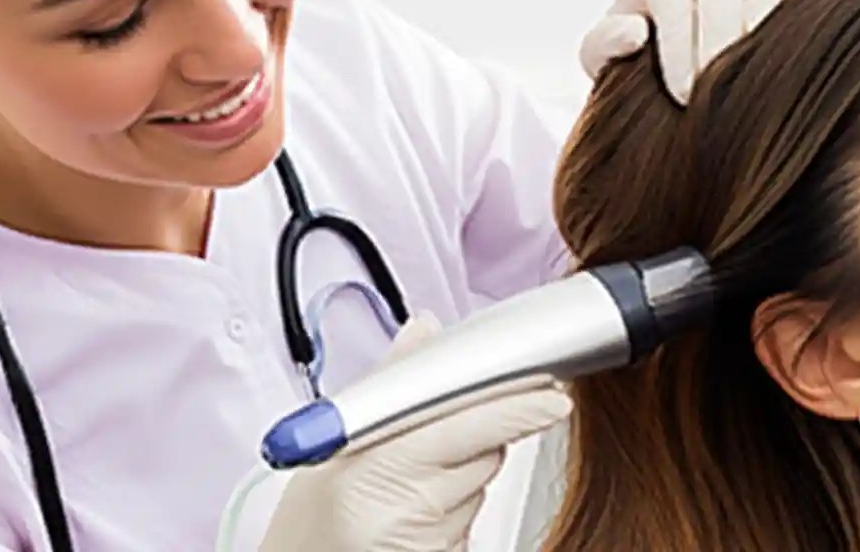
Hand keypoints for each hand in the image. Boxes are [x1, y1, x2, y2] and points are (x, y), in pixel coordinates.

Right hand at [259, 312, 572, 551]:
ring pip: (482, 487)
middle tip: (458, 435)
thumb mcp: (336, 447)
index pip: (464, 424)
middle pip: (485, 453)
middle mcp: (402, 504)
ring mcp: (425, 540)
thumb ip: (387, 385)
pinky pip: (473, 523)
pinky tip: (414, 516)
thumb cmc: (310, 521)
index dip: (513, 409)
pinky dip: (455, 512)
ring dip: (464, 476)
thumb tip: (426, 329)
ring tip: (408, 486)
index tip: (549, 397)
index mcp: (371, 462)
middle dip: (483, 436)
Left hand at [579, 0, 843, 104]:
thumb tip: (634, 34)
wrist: (664, 70)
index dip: (679, 43)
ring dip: (767, 18)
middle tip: (718, 91)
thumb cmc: (632, 66)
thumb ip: (602, 46)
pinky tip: (816, 21)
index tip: (683, 94)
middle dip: (720, 39)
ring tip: (761, 72)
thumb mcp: (601, 61)